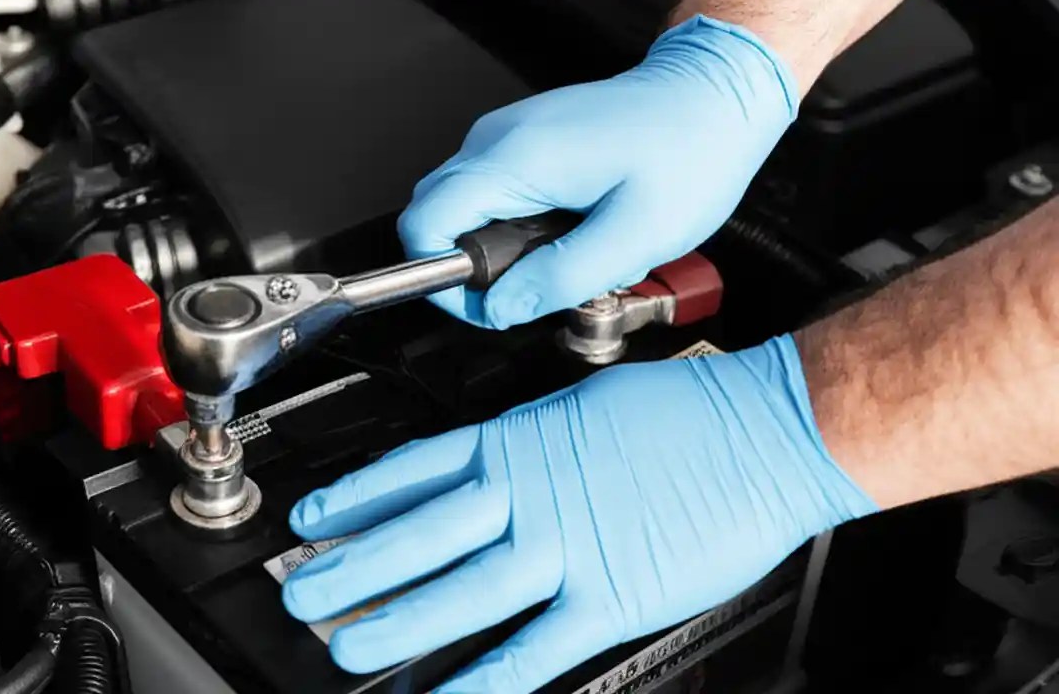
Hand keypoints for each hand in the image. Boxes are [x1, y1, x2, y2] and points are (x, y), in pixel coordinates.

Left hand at [282, 336, 876, 692]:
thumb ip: (527, 440)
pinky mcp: (606, 600)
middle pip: (415, 537)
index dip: (354, 500)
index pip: (413, 474)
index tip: (313, 519)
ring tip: (345, 645)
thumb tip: (486, 461)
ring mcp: (562, 550)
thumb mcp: (583, 401)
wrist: (764, 430)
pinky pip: (528, 650)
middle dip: (350, 568)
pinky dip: (479, 680)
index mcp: (518, 441)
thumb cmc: (686, 412)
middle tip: (302, 592)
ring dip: (393, 623)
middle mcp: (526, 496)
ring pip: (455, 595)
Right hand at [398, 15, 797, 328]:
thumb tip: (501, 308)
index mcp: (518, 159)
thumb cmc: (690, 150)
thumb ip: (561, 278)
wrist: (715, 96)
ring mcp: (509, 135)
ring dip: (502, 250)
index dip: (443, 280)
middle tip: (529, 292)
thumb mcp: (636, 234)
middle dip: (473, 270)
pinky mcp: (525, 141)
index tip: (486, 305)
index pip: (425, 224)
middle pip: (436, 218)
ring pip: (464, 209)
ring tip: (563, 257)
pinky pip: (493, 194)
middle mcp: (500, 139)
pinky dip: (518, 226)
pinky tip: (567, 232)